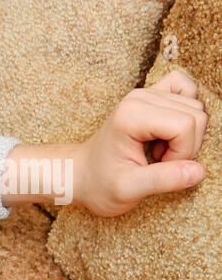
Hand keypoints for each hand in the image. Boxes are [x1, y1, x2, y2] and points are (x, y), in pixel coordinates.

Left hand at [2, 69, 207, 214]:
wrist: (82, 175)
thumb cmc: (100, 184)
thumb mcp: (128, 190)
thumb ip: (163, 180)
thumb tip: (198, 171)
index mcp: (131, 115)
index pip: (186, 125)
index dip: (182, 153)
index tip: (159, 168)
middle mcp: (140, 97)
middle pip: (195, 115)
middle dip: (185, 145)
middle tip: (158, 162)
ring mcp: (147, 93)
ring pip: (196, 108)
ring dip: (185, 136)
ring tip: (157, 151)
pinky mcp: (153, 95)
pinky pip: (187, 89)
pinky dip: (187, 114)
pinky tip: (168, 134)